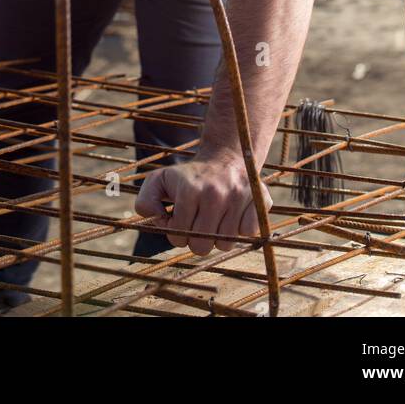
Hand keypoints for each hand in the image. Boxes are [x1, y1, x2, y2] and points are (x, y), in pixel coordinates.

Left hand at [135, 154, 272, 256]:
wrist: (226, 156)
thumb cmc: (189, 175)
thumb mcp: (159, 180)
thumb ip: (145, 201)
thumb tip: (154, 220)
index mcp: (190, 191)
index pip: (179, 238)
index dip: (176, 232)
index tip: (180, 217)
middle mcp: (215, 194)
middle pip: (202, 247)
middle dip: (196, 238)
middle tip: (198, 221)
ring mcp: (239, 197)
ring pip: (225, 245)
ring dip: (219, 236)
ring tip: (215, 216)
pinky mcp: (259, 200)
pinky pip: (247, 233)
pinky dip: (240, 229)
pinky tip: (233, 214)